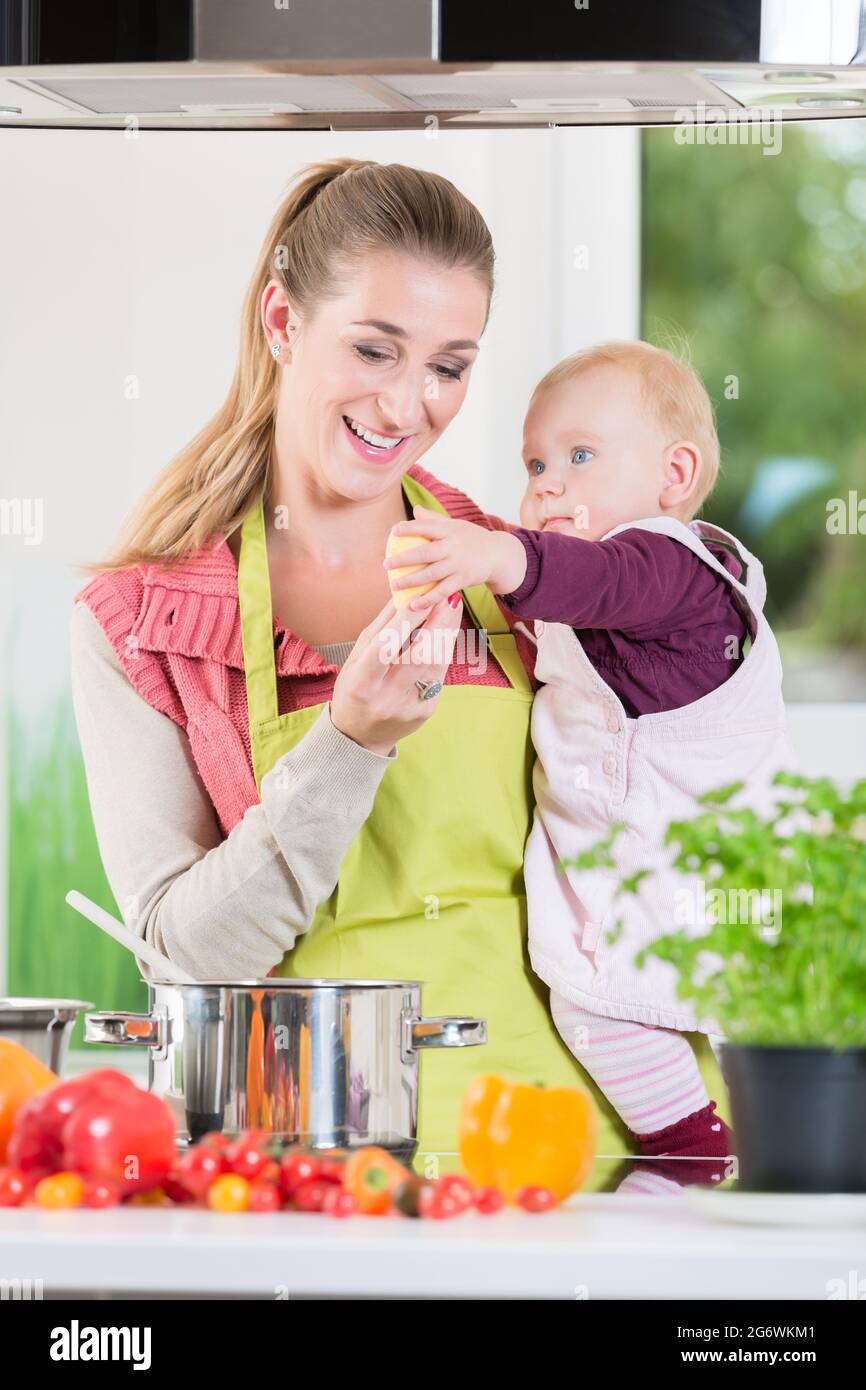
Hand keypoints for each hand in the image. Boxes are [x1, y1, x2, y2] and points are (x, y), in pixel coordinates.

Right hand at [329, 593, 463, 755]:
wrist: (359, 736)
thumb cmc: (355, 688)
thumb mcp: (356, 658)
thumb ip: (380, 628)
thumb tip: (401, 594)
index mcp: (361, 682)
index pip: (387, 646)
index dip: (407, 620)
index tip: (422, 596)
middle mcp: (386, 697)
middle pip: (419, 655)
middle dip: (438, 622)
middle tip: (448, 596)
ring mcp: (409, 707)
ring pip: (436, 664)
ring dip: (447, 633)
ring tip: (453, 608)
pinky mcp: (426, 712)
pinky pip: (438, 675)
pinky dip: (443, 651)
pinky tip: (446, 634)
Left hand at [383, 505, 526, 610]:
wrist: (499, 554)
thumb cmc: (472, 538)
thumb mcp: (455, 525)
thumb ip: (434, 519)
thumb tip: (415, 509)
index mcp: (449, 530)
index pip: (427, 527)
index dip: (410, 528)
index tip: (394, 531)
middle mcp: (453, 546)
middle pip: (425, 553)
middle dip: (404, 559)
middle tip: (386, 564)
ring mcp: (458, 564)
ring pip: (432, 574)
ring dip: (411, 581)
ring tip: (394, 585)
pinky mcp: (463, 580)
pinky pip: (443, 591)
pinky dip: (428, 599)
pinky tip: (414, 604)